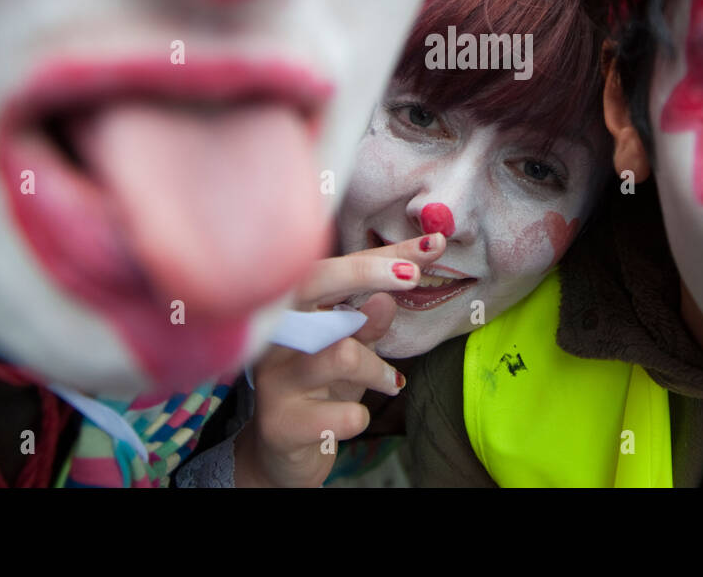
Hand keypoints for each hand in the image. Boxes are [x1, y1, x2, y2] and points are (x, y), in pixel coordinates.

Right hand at [234, 233, 445, 486]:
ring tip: (389, 381)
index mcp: (292, 312)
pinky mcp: (281, 424)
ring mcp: (274, 379)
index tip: (428, 246)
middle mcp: (275, 336)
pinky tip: (355, 416)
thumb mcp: (350, 351)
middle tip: (412, 278)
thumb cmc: (320, 391)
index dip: (382, 254)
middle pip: (313, 285)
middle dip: (367, 273)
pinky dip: (359, 414)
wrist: (281, 455)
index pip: (333, 267)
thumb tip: (394, 286)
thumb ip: (370, 320)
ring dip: (377, 368)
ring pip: (340, 354)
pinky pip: (341, 413)